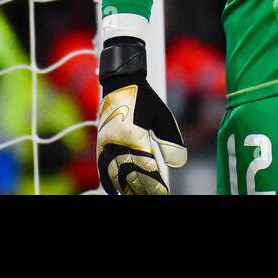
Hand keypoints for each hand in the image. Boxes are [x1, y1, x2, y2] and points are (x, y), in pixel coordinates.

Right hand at [96, 37, 187, 194]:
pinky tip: (117, 190)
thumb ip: (170, 141)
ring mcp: (107, 145)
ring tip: (138, 194)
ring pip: (115, 175)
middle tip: (154, 194)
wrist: (121, 83)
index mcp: (135, 136)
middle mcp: (118, 143)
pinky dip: (110, 181)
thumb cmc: (146, 100)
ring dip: (127, 187)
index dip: (155, 183)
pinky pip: (103, 168)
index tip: (163, 192)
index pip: (146, 168)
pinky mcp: (101, 145)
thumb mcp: (164, 117)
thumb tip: (176, 163)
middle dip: (143, 188)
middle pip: (130, 175)